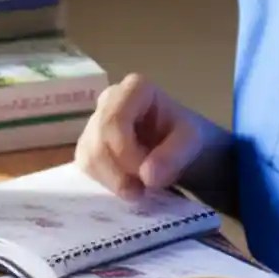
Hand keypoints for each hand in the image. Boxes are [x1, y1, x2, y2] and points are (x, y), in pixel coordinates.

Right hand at [74, 73, 210, 198]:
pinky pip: (86, 167)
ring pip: (89, 156)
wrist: (178, 146)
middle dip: (120, 172)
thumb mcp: (192, 141)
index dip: (125, 153)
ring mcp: (93, 122)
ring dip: (114, 180)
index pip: (114, 121)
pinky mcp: (87, 145)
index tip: (148, 176)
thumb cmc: (184, 135)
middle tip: (144, 188)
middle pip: (98, 141)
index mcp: (134, 88)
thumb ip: (174, 155)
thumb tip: (147, 177)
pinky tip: (127, 184)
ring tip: (139, 188)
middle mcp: (107, 100)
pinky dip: (107, 183)